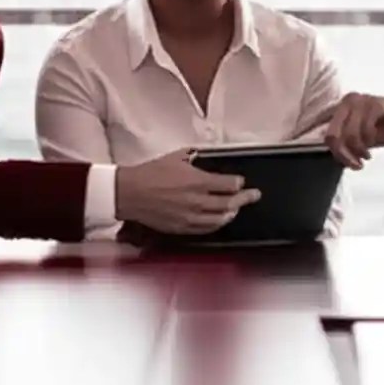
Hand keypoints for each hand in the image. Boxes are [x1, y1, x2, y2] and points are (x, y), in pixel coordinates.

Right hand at [114, 147, 261, 234]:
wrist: (129, 193)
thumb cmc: (150, 173)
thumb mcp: (175, 157)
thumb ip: (193, 157)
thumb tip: (204, 155)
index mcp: (197, 181)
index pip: (228, 185)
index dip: (238, 183)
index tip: (241, 181)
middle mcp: (197, 201)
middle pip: (229, 203)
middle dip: (245, 199)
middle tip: (254, 196)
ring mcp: (190, 217)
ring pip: (220, 219)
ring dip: (231, 213)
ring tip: (237, 209)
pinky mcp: (182, 228)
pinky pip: (205, 229)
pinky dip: (216, 224)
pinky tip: (219, 221)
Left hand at [313, 92, 383, 168]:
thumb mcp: (362, 139)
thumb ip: (347, 143)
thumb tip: (336, 157)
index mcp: (341, 109)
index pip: (328, 135)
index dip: (337, 154)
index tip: (350, 165)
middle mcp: (347, 102)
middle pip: (334, 135)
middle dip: (345, 155)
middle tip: (357, 165)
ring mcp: (361, 101)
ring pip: (349, 135)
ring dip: (359, 150)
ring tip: (367, 156)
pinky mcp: (374, 104)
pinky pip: (366, 129)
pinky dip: (369, 141)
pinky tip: (374, 144)